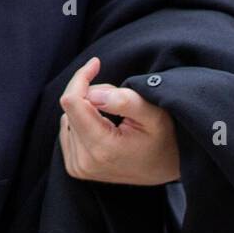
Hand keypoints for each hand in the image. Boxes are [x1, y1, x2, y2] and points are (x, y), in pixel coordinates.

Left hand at [58, 56, 179, 185]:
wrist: (166, 168)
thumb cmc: (164, 139)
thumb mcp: (154, 115)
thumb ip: (124, 101)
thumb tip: (91, 94)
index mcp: (102, 148)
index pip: (72, 102)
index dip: (81, 77)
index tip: (96, 64)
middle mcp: (85, 161)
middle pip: (70, 107)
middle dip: (91, 93)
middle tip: (118, 99)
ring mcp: (79, 167)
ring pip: (68, 116)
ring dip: (87, 107)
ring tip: (115, 117)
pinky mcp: (76, 167)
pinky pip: (67, 128)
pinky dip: (82, 119)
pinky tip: (102, 126)